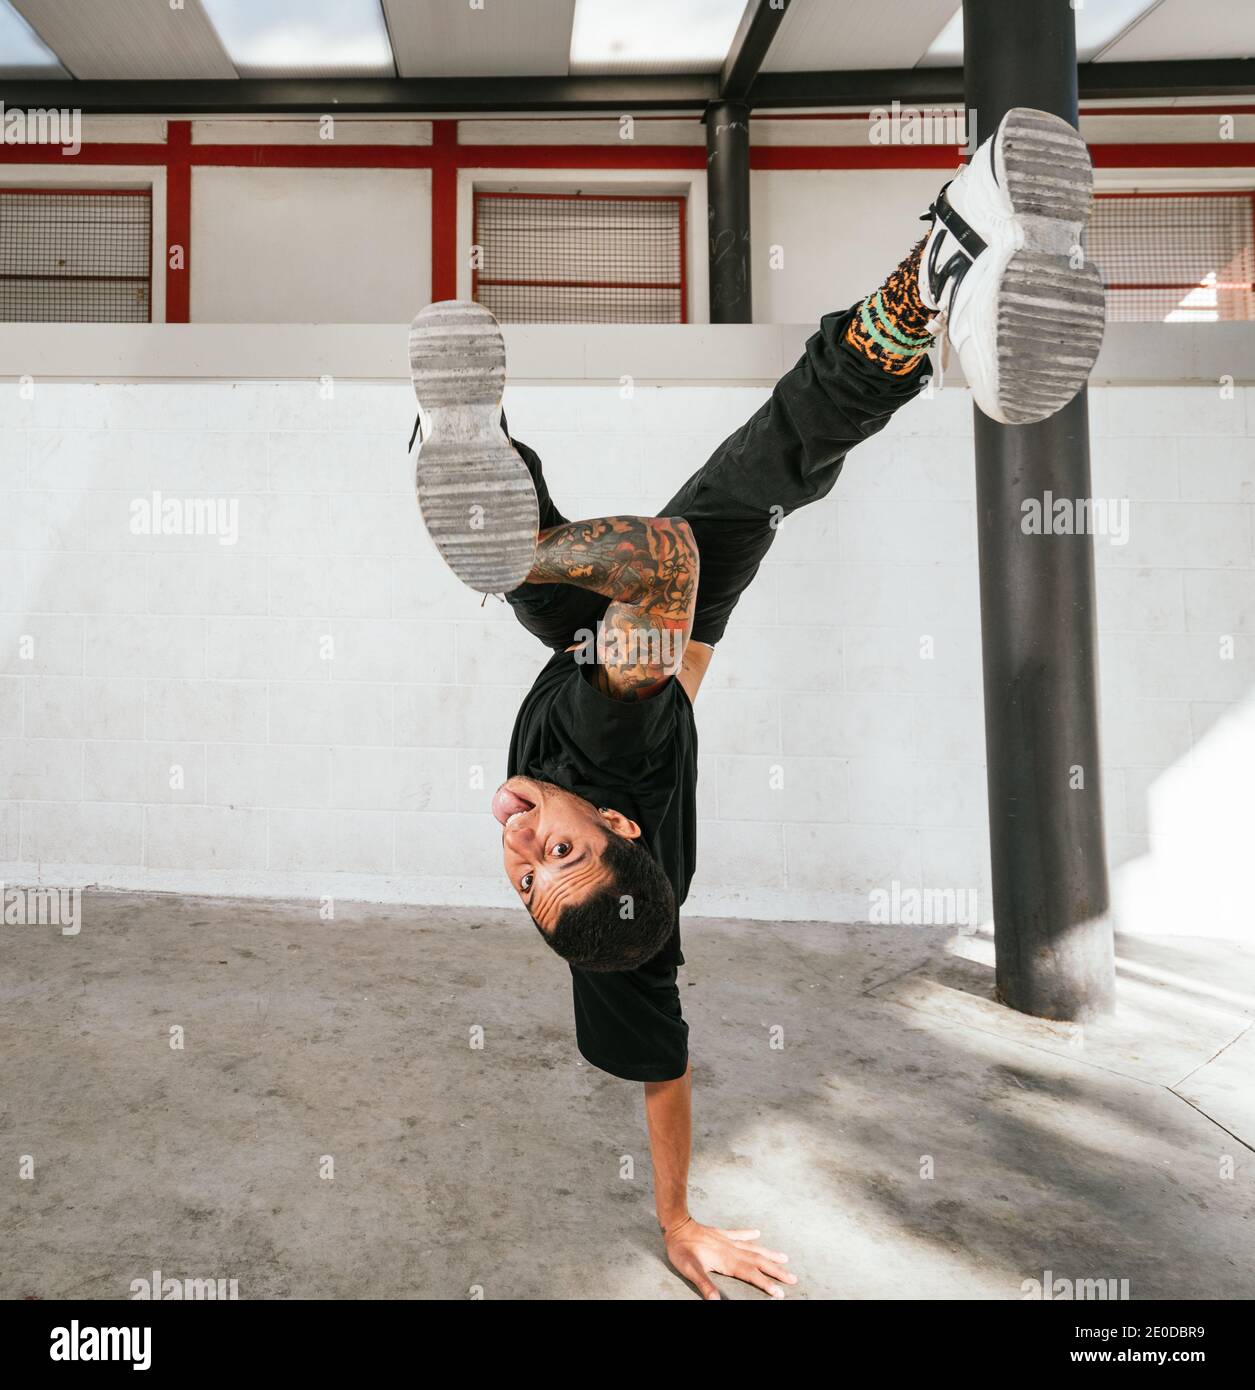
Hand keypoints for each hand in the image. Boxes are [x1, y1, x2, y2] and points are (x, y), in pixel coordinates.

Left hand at [663, 1216, 797, 1299]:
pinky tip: (757, 1232)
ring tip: (785, 1258)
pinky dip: (749, 1234)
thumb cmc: (682, 1250)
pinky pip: (739, 1234)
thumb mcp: (691, 1270)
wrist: (676, 1226)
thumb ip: (705, 1285)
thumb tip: (717, 1301)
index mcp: (727, 1260)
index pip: (751, 1274)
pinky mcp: (721, 1234)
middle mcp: (732, 1250)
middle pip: (759, 1261)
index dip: (766, 1284)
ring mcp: (728, 1241)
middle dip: (776, 1271)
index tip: (780, 1292)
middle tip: (793, 1278)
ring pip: (754, 1248)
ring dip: (769, 1254)